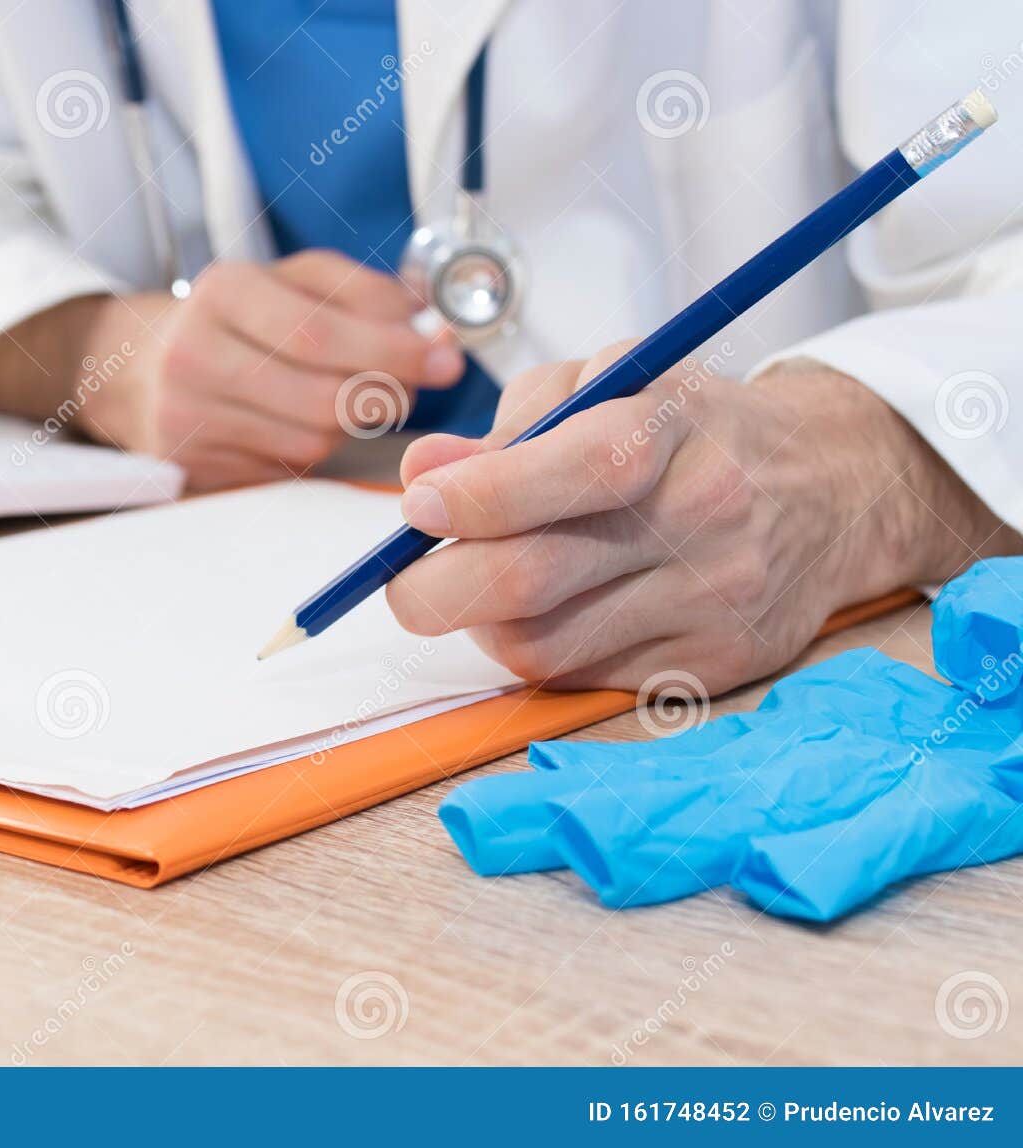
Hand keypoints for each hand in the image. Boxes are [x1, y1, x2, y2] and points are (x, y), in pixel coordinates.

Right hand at [74, 250, 463, 488]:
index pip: (320, 333)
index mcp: (223, 292)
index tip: (446, 358)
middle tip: (412, 384)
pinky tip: (303, 422)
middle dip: (385, 395)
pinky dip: (312, 450)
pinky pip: (284, 469)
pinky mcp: (193, 466)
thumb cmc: (234, 320)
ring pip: (309, 442)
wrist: (139, 368)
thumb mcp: (291, 280)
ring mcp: (189, 417)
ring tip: (349, 396)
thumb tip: (429, 327)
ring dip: (350, 426)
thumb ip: (362, 292)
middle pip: (322, 397)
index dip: (393, 351)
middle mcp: (195, 355)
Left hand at [386, 342, 1022, 694]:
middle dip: (438, 589)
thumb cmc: (694, 428)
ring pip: (545, 646)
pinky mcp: (710, 668)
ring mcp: (711, 603)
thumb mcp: (613, 381)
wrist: (834, 492)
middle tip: (401, 584)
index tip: (416, 506)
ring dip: (482, 626)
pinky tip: (543, 616)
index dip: (480, 495)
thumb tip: (422, 474)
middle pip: (537, 579)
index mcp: (677, 428)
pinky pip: (582, 680)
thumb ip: (514, 422)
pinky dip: (538, 653)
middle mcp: (704, 519)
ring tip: (480, 590)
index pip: (578, 466)